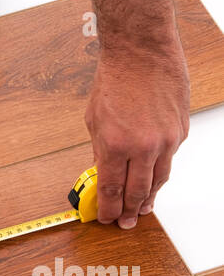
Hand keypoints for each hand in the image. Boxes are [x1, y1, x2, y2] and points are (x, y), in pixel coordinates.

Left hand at [84, 38, 189, 227]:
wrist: (142, 52)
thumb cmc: (116, 78)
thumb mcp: (94, 119)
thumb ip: (100, 150)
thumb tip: (103, 173)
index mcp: (116, 145)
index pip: (112, 189)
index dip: (108, 209)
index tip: (105, 217)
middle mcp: (144, 146)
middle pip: (137, 191)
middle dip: (128, 211)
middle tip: (124, 222)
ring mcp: (166, 140)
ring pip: (159, 179)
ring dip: (149, 197)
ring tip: (141, 209)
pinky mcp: (180, 131)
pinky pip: (170, 158)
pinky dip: (160, 169)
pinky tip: (154, 177)